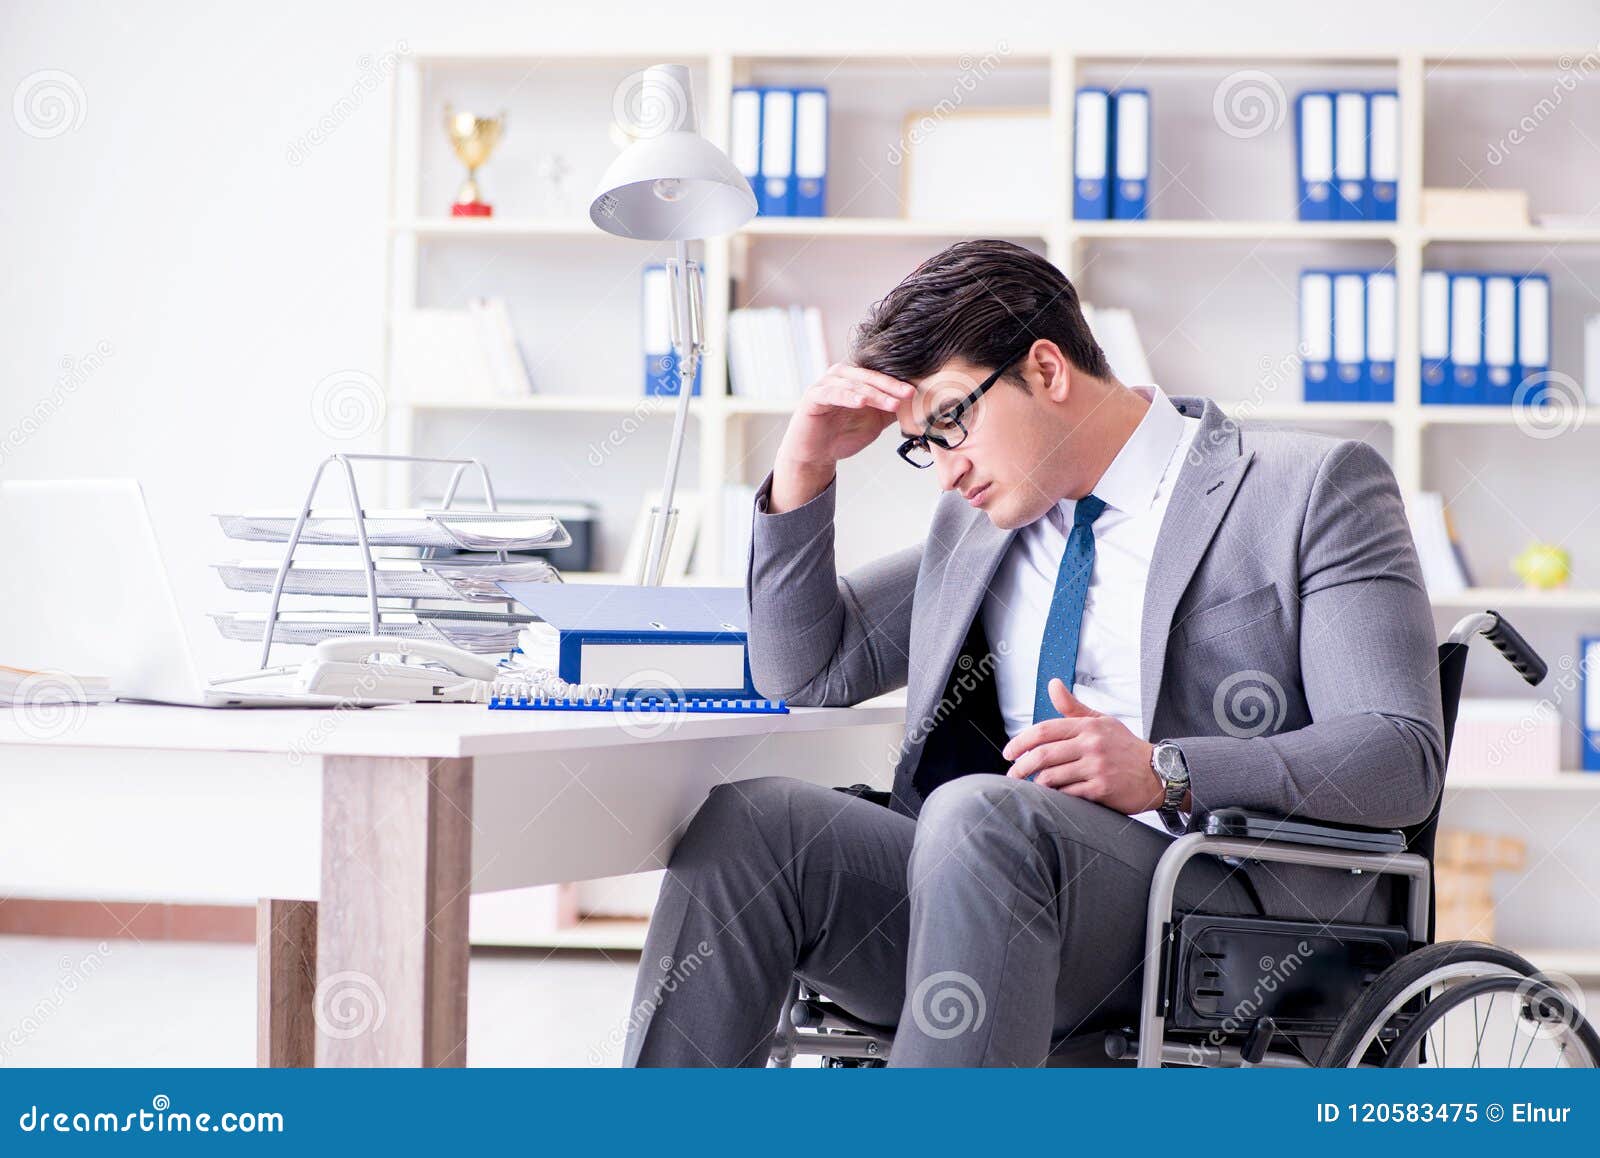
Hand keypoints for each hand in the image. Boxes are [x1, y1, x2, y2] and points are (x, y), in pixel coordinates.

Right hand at [770, 364, 915, 511]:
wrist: (816, 455)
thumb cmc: (843, 435)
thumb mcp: (875, 421)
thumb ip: (891, 409)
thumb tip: (920, 403)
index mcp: (856, 378)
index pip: (881, 376)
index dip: (900, 383)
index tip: (920, 392)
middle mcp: (841, 376)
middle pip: (870, 376)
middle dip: (891, 386)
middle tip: (909, 394)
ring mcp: (826, 384)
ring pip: (854, 384)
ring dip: (874, 394)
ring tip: (891, 403)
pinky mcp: (813, 396)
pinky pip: (832, 393)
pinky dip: (847, 396)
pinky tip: (861, 402)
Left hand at [1003, 679, 1163, 814]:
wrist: (1158, 772)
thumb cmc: (1124, 747)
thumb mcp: (1101, 722)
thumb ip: (1072, 707)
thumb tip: (1052, 684)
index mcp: (1088, 726)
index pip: (1044, 730)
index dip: (1020, 742)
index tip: (1008, 752)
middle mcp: (1092, 744)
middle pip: (1043, 755)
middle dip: (1021, 766)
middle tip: (1012, 774)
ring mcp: (1097, 767)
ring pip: (1052, 777)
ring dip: (1037, 783)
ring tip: (1032, 785)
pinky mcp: (1102, 789)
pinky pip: (1068, 794)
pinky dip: (1056, 796)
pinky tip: (1052, 796)